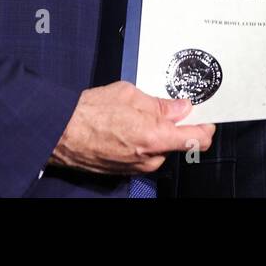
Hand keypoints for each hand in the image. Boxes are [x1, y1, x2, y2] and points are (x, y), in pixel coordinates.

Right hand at [48, 81, 214, 174]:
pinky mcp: (125, 170)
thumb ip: (161, 104)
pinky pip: (144, 156)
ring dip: (157, 134)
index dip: (206, 127)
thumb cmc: (89, 112)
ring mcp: (136, 167)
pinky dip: (142, 142)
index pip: (197, 140)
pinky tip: (126, 127)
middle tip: (165, 107)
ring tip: (137, 115)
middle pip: (178, 143)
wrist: (59, 132)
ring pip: (160, 149)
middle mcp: (149, 158)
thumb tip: (181, 108)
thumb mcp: (130, 95)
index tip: (207, 117)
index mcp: (155, 137)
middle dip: (175, 126)